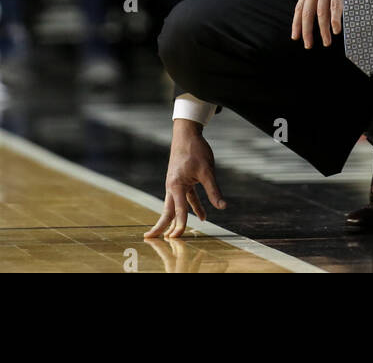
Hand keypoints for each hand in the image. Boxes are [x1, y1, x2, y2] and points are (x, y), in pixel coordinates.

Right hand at [145, 119, 225, 238]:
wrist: (186, 133)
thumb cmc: (195, 150)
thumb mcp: (207, 170)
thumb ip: (213, 190)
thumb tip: (222, 206)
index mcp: (176, 185)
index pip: (179, 210)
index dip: (179, 225)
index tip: (176, 237)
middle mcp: (173, 186)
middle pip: (167, 211)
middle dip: (160, 226)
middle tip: (150, 239)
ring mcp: (176, 184)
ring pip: (175, 206)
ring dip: (176, 220)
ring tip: (174, 235)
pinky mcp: (182, 180)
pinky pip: (186, 198)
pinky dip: (193, 207)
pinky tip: (202, 216)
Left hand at [291, 0, 372, 49]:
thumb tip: (322, 9)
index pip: (300, 8)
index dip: (297, 24)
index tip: (295, 37)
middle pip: (308, 12)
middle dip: (307, 31)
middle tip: (308, 46)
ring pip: (321, 11)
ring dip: (323, 29)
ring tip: (327, 42)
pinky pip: (335, 3)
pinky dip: (335, 18)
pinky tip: (336, 29)